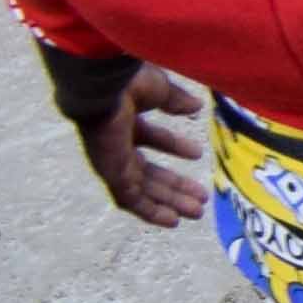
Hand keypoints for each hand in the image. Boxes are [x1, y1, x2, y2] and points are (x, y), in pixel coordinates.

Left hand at [78, 66, 207, 227]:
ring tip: (195, 212)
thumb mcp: (160, 89)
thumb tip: (195, 106)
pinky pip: (129, 198)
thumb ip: (176, 100)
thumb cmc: (127, 81)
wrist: (101, 87)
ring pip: (141, 189)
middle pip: (147, 171)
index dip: (174, 146)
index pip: (150, 138)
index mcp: (124, 119)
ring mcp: (111, 159)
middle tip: (200, 197)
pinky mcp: (110, 172)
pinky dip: (149, 211)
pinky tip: (172, 220)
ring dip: (167, 201)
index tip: (197, 154)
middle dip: (174, 185)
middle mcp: (115, 142)